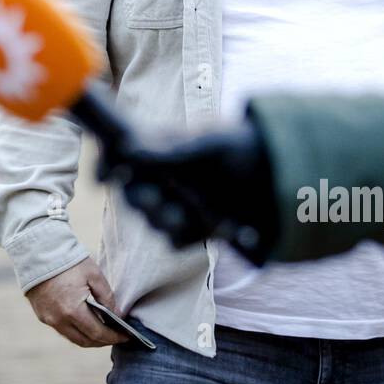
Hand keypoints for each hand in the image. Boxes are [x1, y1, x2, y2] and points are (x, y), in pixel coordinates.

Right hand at [24, 258, 127, 347]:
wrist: (38, 252)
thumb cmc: (68, 261)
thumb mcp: (93, 274)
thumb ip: (107, 297)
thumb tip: (117, 315)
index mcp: (72, 310)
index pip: (97, 333)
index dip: (114, 337)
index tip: (126, 337)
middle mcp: (59, 320)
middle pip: (85, 341)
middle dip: (103, 341)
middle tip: (117, 337)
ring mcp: (49, 319)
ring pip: (73, 338)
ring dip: (89, 339)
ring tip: (104, 333)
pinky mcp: (42, 315)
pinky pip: (63, 330)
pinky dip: (77, 331)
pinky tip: (86, 324)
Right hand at [99, 116, 278, 264]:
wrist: (282, 175)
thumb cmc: (242, 147)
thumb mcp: (209, 143)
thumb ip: (171, 149)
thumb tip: (133, 149)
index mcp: (160, 149)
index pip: (121, 157)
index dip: (106, 167)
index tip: (102, 177)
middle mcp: (163, 179)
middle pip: (133, 198)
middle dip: (144, 201)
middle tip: (161, 199)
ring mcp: (177, 204)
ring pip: (154, 224)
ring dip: (172, 221)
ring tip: (200, 214)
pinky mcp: (194, 227)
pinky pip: (179, 240)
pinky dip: (198, 234)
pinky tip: (225, 225)